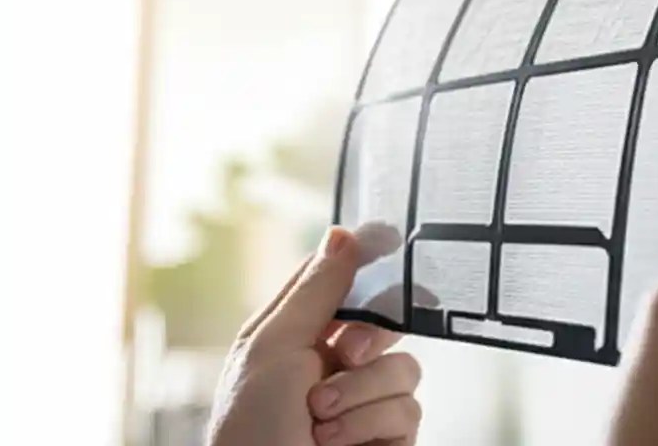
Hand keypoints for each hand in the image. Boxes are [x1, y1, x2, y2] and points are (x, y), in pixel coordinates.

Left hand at [207, 227, 423, 445]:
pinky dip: (370, 423)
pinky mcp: (387, 436)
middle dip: (371, 336)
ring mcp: (364, 402)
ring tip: (320, 422)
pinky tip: (335, 443)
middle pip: (387, 320)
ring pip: (405, 367)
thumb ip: (318, 290)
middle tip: (346, 354)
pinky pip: (409, 408)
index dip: (368, 260)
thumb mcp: (273, 347)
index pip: (343, 282)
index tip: (391, 240)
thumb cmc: (249, 430)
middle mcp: (334, 364)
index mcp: (298, 334)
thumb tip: (344, 232)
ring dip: (360, 394)